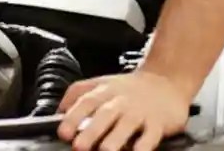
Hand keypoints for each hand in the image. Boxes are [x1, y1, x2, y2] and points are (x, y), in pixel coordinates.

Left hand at [56, 71, 190, 150]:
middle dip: (90, 131)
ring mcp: (140, 112)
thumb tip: (57, 113)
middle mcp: (121, 101)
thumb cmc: (130, 88)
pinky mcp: (158, 124)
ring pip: (126, 125)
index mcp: (105, 91)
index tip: (63, 132)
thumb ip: (78, 95)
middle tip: (78, 147)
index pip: (86, 101)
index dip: (73, 117)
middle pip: (104, 114)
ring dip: (114, 140)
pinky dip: (143, 145)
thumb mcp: (102, 84)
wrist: (167, 80)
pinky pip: (150, 136)